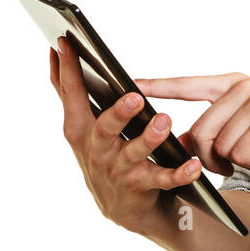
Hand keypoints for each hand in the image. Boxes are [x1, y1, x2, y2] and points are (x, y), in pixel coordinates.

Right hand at [49, 37, 202, 235]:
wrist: (121, 207)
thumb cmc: (103, 154)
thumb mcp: (81, 125)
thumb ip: (70, 92)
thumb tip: (56, 49)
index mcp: (80, 129)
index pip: (71, 95)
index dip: (69, 70)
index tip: (67, 43)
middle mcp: (96, 150)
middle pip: (104, 129)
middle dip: (118, 114)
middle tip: (134, 97)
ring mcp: (118, 170)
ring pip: (133, 153)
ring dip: (149, 138)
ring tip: (165, 120)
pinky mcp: (142, 186)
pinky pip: (163, 179)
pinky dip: (179, 173)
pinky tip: (192, 164)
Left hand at [132, 73, 249, 188]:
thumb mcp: (241, 135)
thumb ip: (211, 132)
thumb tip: (177, 140)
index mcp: (236, 85)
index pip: (190, 84)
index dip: (160, 86)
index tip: (131, 83)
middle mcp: (245, 88)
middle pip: (200, 129)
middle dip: (209, 157)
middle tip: (230, 164)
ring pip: (218, 145)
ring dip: (232, 162)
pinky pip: (237, 154)